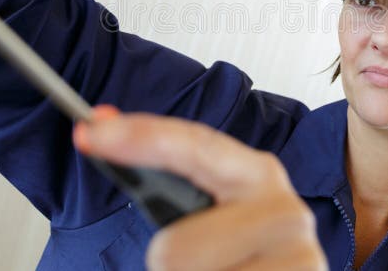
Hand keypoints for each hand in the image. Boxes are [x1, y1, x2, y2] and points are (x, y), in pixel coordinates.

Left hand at [73, 106, 328, 270]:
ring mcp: (297, 253)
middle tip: (201, 261)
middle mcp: (284, 210)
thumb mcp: (208, 216)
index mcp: (258, 175)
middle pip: (175, 248)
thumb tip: (95, 130)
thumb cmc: (240, 254)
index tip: (90, 133)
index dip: (140, 137)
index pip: (194, 145)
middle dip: (172, 262)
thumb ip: (165, 178)